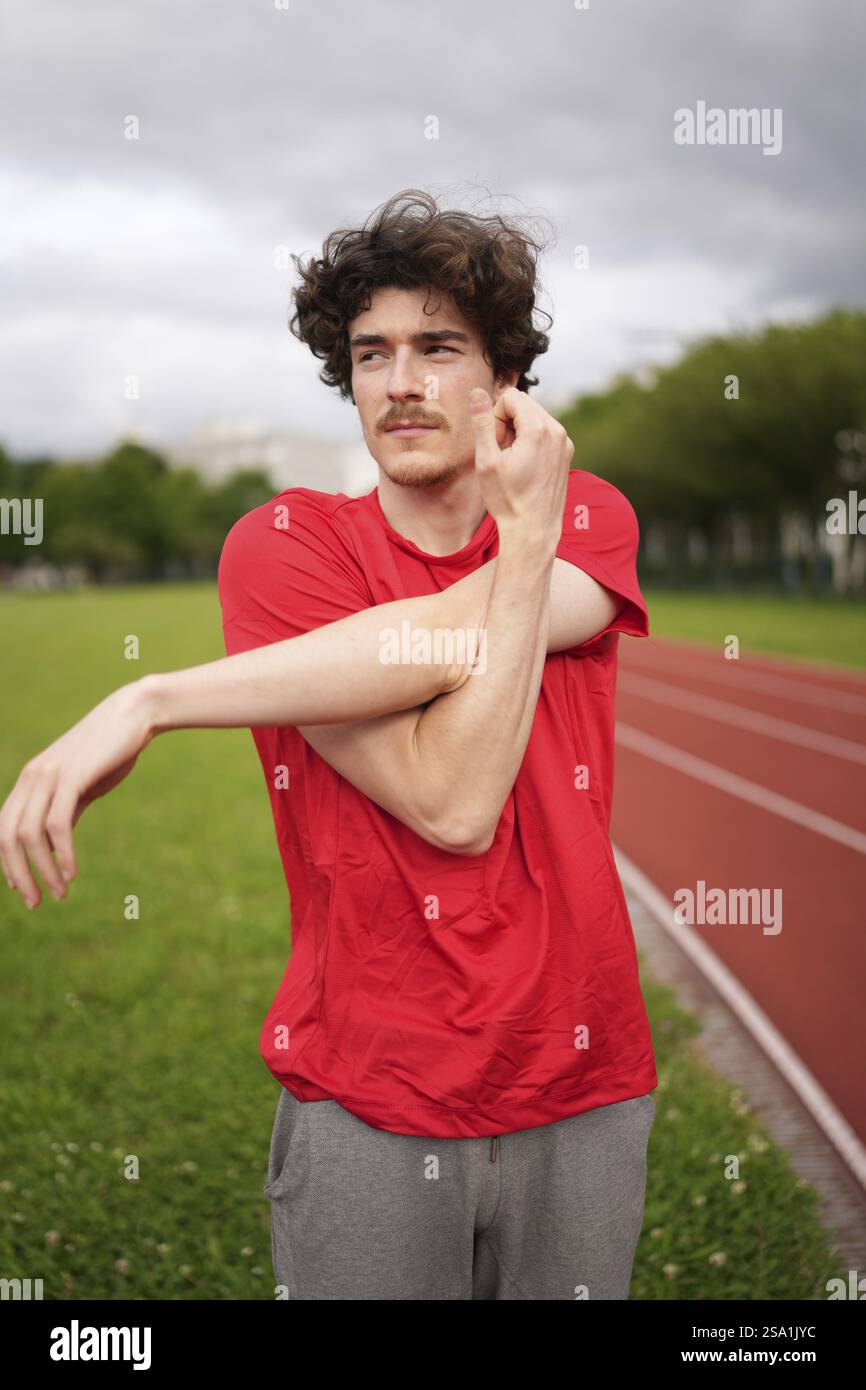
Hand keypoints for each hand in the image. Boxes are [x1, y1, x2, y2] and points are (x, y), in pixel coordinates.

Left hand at [0, 679, 155, 908]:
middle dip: (19, 875)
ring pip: (28, 834)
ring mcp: (49, 776)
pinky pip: (57, 824)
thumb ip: (64, 809)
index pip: (3, 830)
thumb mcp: (81, 784)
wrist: (133, 715)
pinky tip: (72, 871)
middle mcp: (32, 778)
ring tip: (59, 892)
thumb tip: (54, 843)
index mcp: (30, 780)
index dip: (8, 864)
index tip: (25, 890)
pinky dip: (61, 853)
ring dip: (42, 870)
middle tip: (36, 902)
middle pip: (7, 837)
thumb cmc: (110, 750)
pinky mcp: (72, 777)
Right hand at [470, 386, 573, 543]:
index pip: (510, 397)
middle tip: (502, 453)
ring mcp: (565, 442)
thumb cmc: (507, 499)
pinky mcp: (567, 453)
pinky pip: (545, 432)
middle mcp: (558, 431)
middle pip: (524, 404)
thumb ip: (482, 423)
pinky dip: (531, 441)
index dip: (496, 417)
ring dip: (519, 431)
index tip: (495, 443)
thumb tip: (477, 392)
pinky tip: (525, 466)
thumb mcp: (486, 460)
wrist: (533, 530)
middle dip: (507, 422)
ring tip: (513, 461)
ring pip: (534, 417)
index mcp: (539, 429)